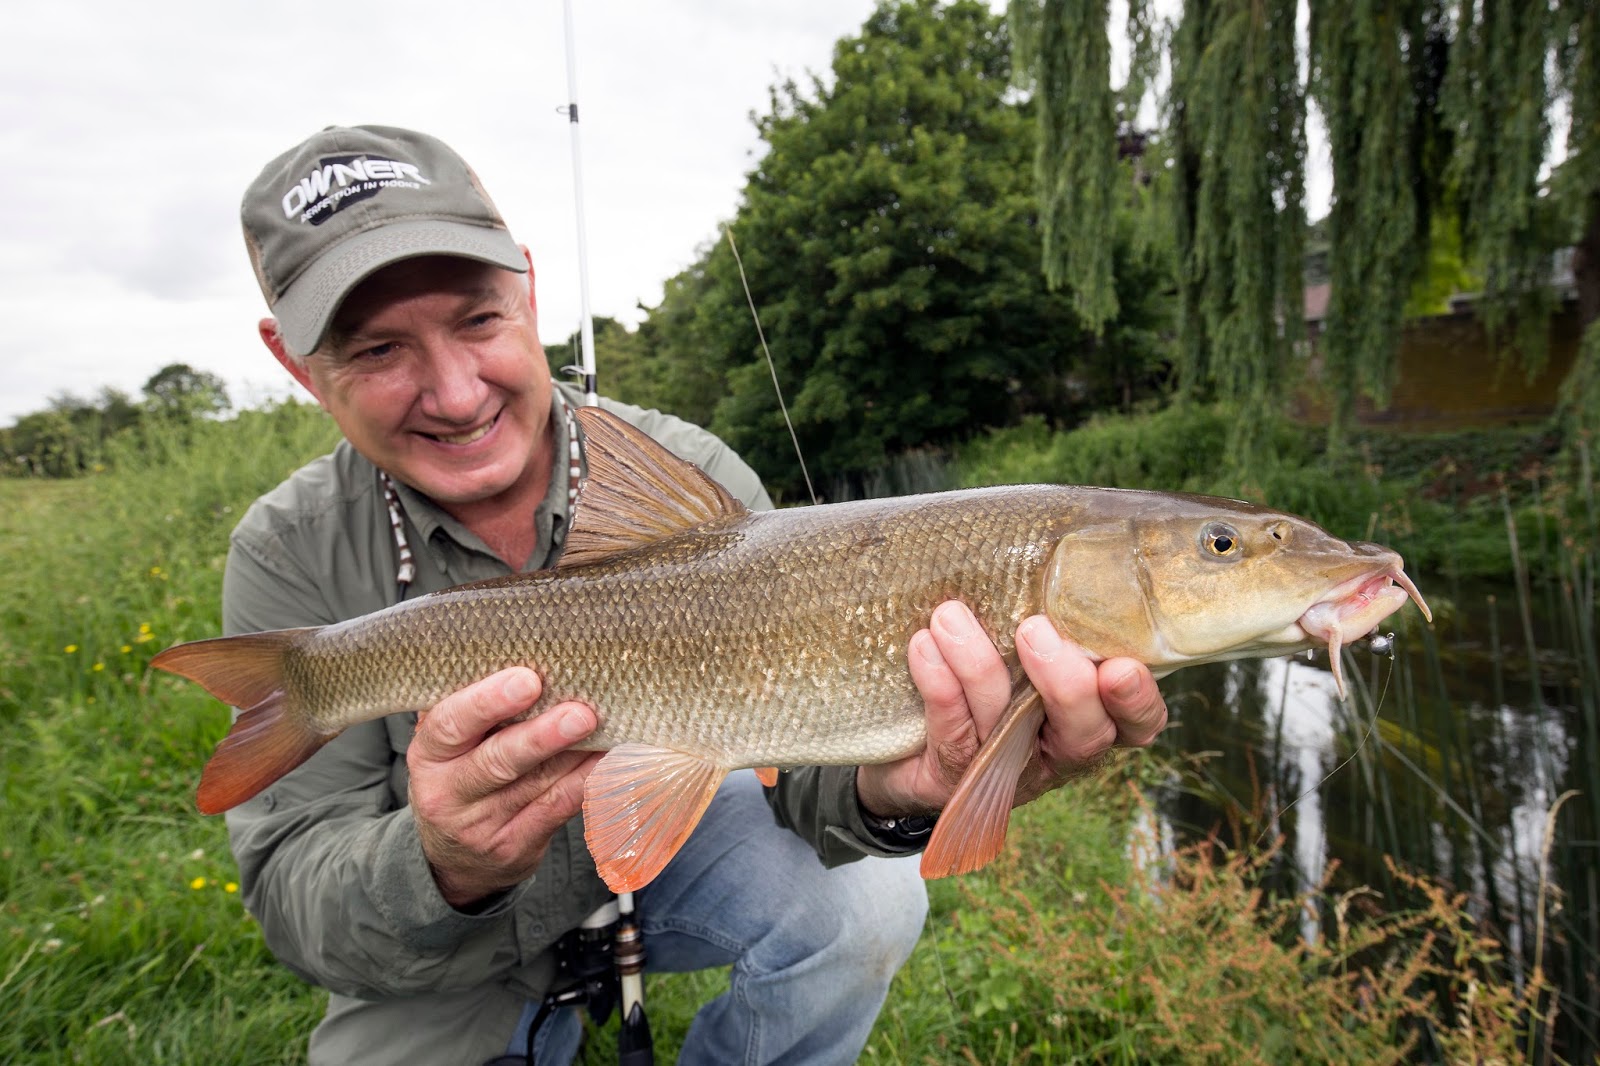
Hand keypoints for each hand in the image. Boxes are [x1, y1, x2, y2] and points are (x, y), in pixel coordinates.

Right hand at [406, 667, 600, 908]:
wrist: (454, 861)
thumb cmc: (461, 777)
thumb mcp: (447, 746)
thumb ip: (472, 707)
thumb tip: (522, 650)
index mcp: (430, 756)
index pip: (449, 725)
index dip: (486, 702)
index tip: (527, 679)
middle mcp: (449, 794)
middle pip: (497, 762)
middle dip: (541, 736)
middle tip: (581, 713)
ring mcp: (483, 826)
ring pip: (538, 785)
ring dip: (577, 755)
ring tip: (608, 728)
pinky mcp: (516, 847)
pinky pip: (559, 810)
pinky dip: (588, 781)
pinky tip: (610, 758)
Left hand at [856, 602, 1167, 817]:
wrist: (905, 735)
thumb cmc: (982, 665)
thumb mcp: (1020, 635)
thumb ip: (1046, 602)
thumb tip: (1058, 528)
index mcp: (1090, 713)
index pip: (1137, 720)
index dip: (1137, 700)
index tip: (1121, 667)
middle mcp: (1055, 748)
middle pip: (1083, 734)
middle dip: (1065, 685)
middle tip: (1034, 630)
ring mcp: (1004, 768)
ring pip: (1005, 727)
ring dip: (979, 666)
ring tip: (950, 616)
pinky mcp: (951, 776)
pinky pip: (951, 734)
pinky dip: (939, 688)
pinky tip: (923, 647)